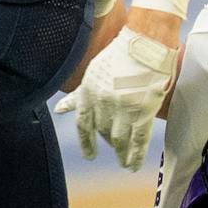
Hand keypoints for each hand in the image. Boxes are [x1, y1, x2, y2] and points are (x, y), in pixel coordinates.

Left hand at [56, 21, 175, 168]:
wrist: (147, 43)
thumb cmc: (120, 54)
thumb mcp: (94, 72)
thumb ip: (79, 95)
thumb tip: (60, 110)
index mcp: (89, 91)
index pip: (83, 124)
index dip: (86, 142)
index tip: (90, 155)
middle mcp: (103, 102)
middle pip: (103, 132)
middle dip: (110, 143)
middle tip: (116, 150)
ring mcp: (123, 108)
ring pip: (120, 140)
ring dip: (122, 154)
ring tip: (124, 163)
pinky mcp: (143, 111)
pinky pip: (138, 140)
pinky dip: (136, 155)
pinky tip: (133, 164)